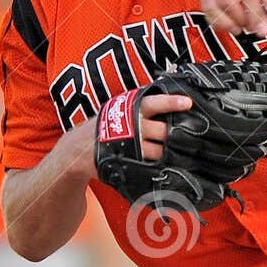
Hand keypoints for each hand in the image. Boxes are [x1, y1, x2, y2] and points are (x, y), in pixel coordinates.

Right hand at [70, 91, 192, 175]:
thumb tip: (171, 100)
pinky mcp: (129, 163)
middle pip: (163, 131)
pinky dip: (158, 166)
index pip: (154, 103)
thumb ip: (142, 104)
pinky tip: (163, 165)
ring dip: (168, 153)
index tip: (187, 103)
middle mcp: (132, 126)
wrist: (79, 148)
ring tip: (176, 153)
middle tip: (187, 136)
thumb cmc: (105, 124)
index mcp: (131, 108)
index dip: (171, 102)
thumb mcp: (119, 107)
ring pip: (159, 151)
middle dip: (174, 134)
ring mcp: (131, 146)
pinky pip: (150, 166)